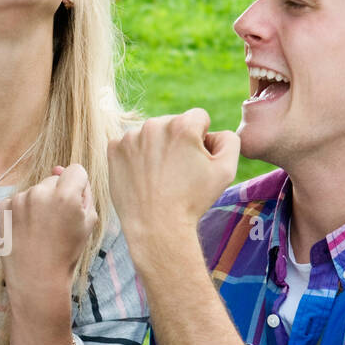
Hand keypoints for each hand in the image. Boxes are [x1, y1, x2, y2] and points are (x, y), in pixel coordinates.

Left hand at [0, 163, 97, 312]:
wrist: (36, 279)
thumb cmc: (66, 253)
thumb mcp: (88, 224)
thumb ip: (83, 192)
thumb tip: (61, 168)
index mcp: (65, 195)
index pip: (76, 170)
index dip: (79, 186)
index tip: (75, 203)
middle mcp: (39, 192)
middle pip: (54, 179)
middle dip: (58, 194)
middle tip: (57, 223)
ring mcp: (18, 200)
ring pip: (35, 190)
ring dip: (39, 203)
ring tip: (41, 231)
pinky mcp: (2, 208)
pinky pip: (18, 201)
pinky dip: (22, 212)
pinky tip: (27, 231)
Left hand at [107, 110, 238, 253]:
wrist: (156, 226)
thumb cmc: (192, 200)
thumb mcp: (225, 171)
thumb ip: (229, 140)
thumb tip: (213, 133)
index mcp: (182, 125)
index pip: (199, 118)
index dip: (201, 139)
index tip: (195, 161)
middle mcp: (154, 125)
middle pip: (173, 123)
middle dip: (177, 141)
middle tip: (177, 172)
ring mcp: (130, 137)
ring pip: (150, 134)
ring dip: (156, 147)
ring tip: (159, 176)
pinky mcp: (114, 150)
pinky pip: (129, 145)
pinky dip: (135, 156)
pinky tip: (142, 176)